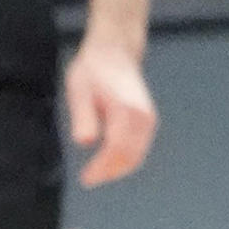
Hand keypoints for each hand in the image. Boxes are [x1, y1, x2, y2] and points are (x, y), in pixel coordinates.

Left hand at [66, 35, 157, 187]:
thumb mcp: (79, 88)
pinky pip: (139, 148)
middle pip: (130, 157)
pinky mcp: (148, 120)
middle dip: (109, 172)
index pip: (116, 149)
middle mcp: (143, 116)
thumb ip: (83, 115)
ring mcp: (148, 118)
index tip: (85, 179)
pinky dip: (125, 159)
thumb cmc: (93, 69)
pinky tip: (108, 160)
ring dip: (118, 168)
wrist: (115, 50)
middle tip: (88, 179)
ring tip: (96, 172)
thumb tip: (85, 141)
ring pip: (136, 155)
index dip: (101, 168)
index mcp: (126, 109)